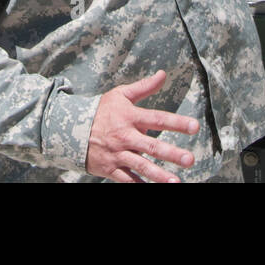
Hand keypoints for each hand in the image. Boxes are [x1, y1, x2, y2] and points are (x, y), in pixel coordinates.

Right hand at [85, 69, 200, 182]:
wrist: (69, 128)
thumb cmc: (101, 111)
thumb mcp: (120, 95)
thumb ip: (144, 87)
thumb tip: (163, 74)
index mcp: (129, 117)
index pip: (157, 119)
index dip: (176, 123)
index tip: (195, 127)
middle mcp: (125, 136)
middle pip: (151, 147)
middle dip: (171, 154)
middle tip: (190, 159)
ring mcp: (117, 154)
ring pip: (141, 166)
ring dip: (158, 175)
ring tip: (175, 182)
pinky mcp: (110, 168)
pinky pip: (127, 180)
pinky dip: (139, 186)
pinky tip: (153, 189)